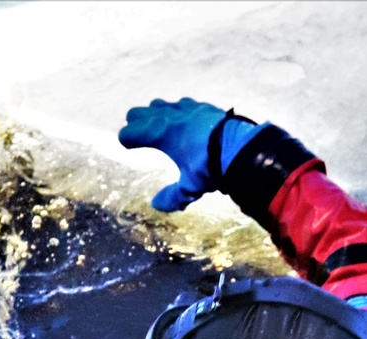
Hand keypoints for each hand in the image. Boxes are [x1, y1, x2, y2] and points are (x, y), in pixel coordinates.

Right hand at [119, 97, 258, 211]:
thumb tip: (156, 205)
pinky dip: (177, 110)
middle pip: (142, 113)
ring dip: (155, 112)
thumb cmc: (211, 167)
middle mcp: (170, 116)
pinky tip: (181, 114)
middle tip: (133, 129)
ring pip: (163, 105)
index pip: (133, 132)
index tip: (124, 143)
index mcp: (161, 134)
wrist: (242, 148)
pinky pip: (183, 104)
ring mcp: (187, 108)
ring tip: (154, 118)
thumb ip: (173, 196)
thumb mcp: (191, 186)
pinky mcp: (204, 107)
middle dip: (136, 121)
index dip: (127, 138)